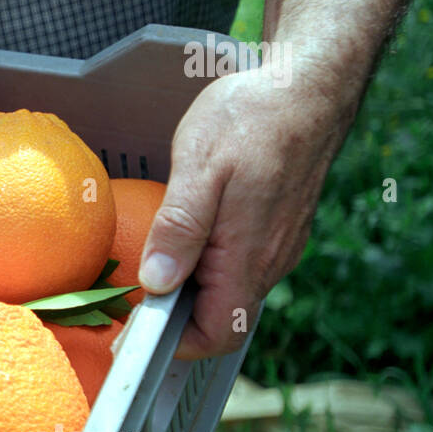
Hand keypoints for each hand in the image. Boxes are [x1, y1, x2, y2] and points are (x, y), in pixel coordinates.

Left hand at [137, 62, 346, 359]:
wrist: (304, 87)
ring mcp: (276, 247)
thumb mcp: (200, 167)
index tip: (134, 329)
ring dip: (190, 286)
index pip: (218, 334)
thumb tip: (156, 283)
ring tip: (152, 257)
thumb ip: (179, 228)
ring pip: (228, 289)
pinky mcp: (277, 230)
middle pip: (219, 317)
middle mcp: (268, 262)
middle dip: (175, 315)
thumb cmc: (250, 120)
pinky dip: (207, 263)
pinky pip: (239, 264)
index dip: (176, 344)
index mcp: (248, 256)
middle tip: (128, 293)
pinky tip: (183, 232)